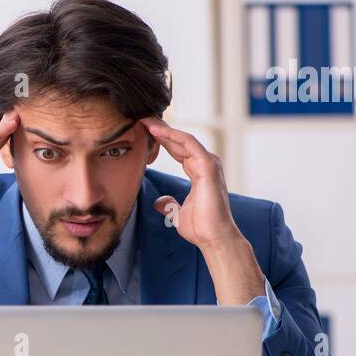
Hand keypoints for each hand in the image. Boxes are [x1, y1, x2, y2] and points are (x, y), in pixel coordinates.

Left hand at [141, 117, 241, 249]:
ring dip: (164, 128)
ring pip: (183, 138)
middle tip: (141, 117)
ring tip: (145, 119)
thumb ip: (170, 204)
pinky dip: (173, 136)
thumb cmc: (200, 227)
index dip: (161, 140)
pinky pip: (189, 144)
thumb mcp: (178, 213)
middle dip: (160, 129)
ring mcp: (209, 164)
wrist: (213, 238)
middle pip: (179, 140)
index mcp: (198, 172)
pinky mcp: (209, 167)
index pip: (177, 150)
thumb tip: (160, 202)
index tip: (143, 131)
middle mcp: (205, 164)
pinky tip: (157, 131)